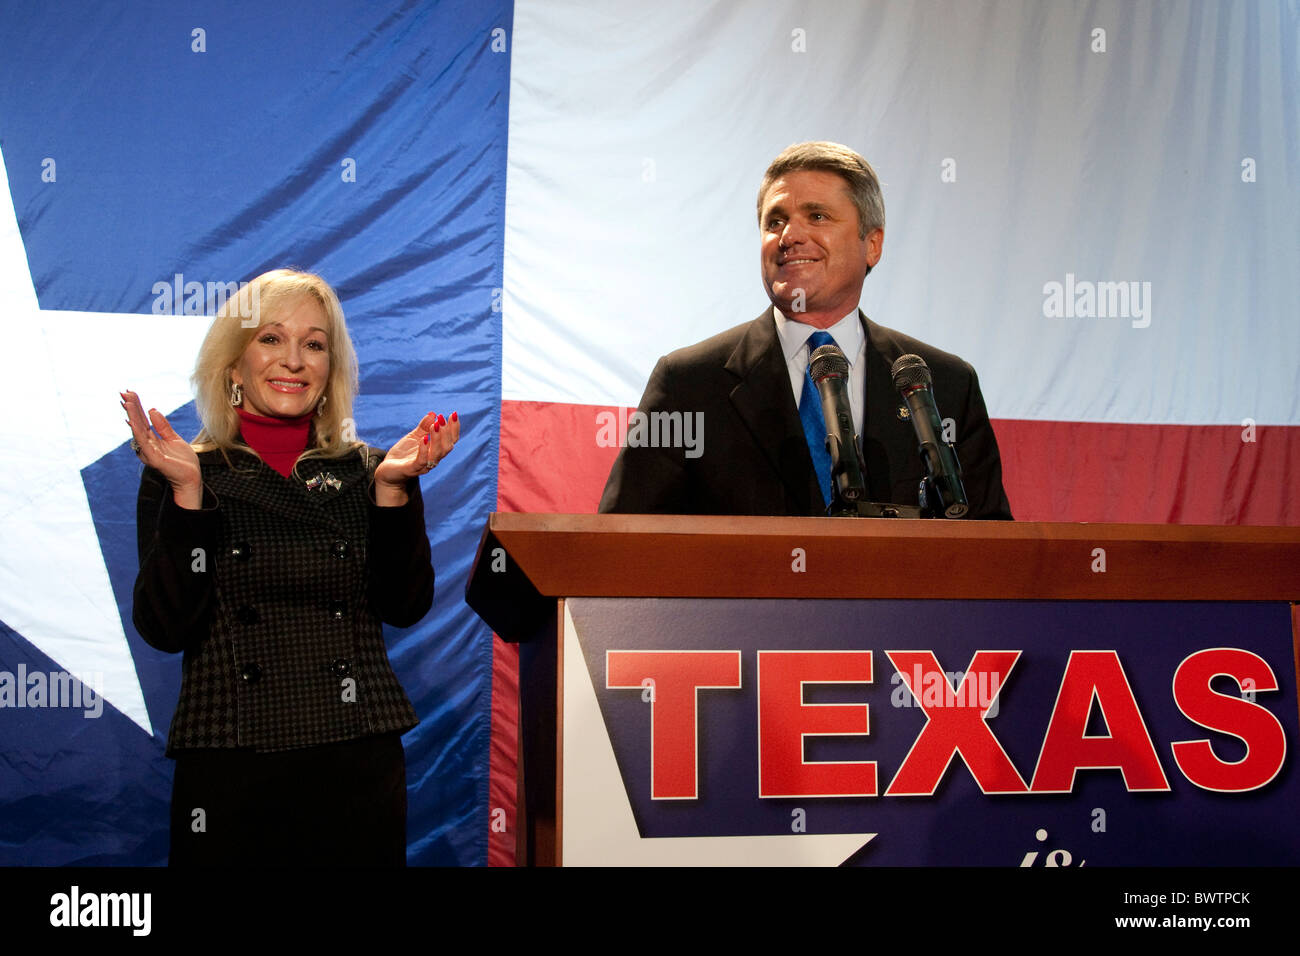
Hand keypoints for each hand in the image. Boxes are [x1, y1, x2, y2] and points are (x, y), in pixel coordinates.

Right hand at [121, 390, 202, 508]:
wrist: (192, 478)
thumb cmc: (183, 461)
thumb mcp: (174, 439)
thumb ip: (163, 426)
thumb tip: (152, 410)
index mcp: (152, 440)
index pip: (142, 420)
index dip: (137, 407)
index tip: (130, 393)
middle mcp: (147, 445)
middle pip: (137, 423)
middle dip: (131, 408)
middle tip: (124, 392)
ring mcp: (148, 452)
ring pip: (138, 430)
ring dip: (132, 416)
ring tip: (127, 402)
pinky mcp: (153, 458)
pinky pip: (143, 442)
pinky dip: (138, 431)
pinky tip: (133, 421)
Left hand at [374, 410, 459, 505]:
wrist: (387, 471)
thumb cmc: (403, 454)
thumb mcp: (413, 437)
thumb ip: (423, 427)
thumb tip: (433, 414)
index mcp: (436, 451)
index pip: (451, 440)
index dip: (454, 428)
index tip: (454, 414)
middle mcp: (433, 459)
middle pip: (447, 447)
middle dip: (447, 432)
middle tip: (441, 418)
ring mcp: (423, 465)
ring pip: (437, 453)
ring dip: (437, 438)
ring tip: (435, 425)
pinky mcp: (412, 469)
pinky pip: (421, 460)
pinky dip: (424, 449)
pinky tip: (424, 438)